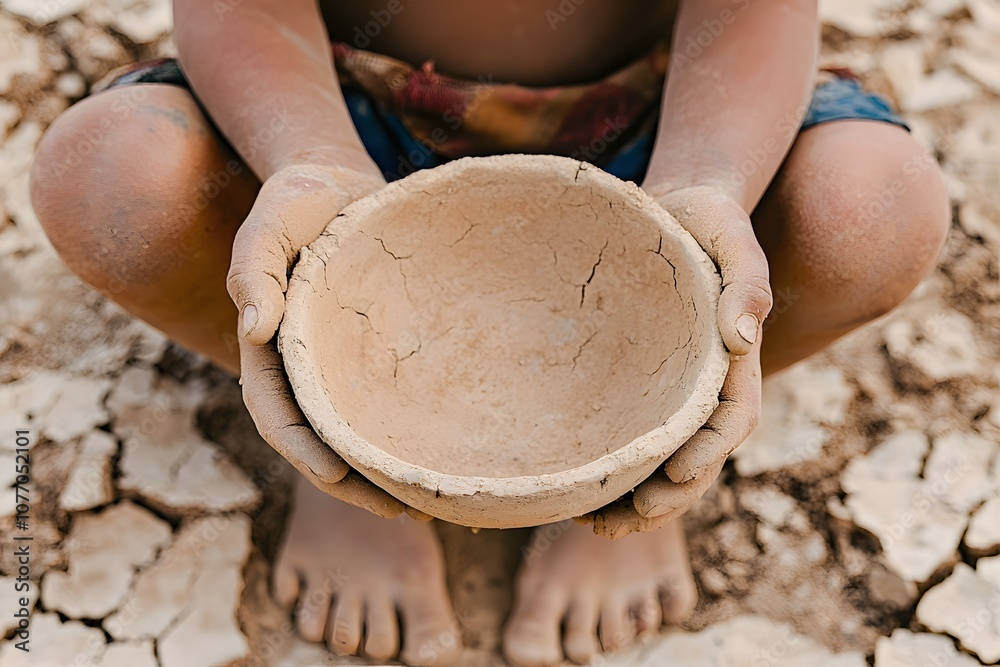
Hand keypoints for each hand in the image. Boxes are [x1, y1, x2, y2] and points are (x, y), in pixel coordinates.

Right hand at [228, 162, 418, 518]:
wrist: (338, 180)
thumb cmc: (298, 199)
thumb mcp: (269, 221)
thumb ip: (254, 268)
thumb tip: (252, 326)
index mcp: (271, 347)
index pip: (278, 413)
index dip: (303, 451)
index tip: (337, 478)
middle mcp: (305, 364)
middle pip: (321, 437)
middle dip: (352, 479)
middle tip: (399, 508)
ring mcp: (341, 361)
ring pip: (357, 428)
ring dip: (383, 467)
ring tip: (428, 497)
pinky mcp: (376, 351)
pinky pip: (389, 397)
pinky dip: (407, 428)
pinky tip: (443, 447)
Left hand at [591, 185, 770, 538]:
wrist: (672, 212)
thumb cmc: (704, 220)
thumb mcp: (731, 234)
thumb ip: (746, 279)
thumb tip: (742, 337)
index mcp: (734, 357)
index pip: (733, 417)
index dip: (707, 452)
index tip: (673, 476)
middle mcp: (708, 384)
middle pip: (700, 456)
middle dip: (670, 496)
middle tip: (627, 519)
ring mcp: (675, 391)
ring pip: (667, 461)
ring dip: (638, 500)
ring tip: (595, 525)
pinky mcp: (643, 388)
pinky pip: (636, 441)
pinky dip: (617, 474)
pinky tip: (581, 493)